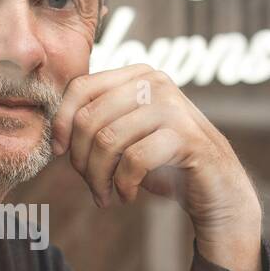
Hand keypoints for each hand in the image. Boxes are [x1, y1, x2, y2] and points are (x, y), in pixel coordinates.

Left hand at [51, 64, 262, 270]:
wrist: (214, 186)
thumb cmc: (163, 162)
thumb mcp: (126, 135)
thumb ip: (97, 122)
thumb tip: (55, 133)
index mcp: (136, 75)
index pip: (80, 87)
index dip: (62, 122)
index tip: (60, 152)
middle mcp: (155, 82)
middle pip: (89, 118)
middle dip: (81, 160)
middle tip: (91, 185)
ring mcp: (173, 106)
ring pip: (107, 140)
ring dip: (99, 178)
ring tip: (105, 195)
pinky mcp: (186, 136)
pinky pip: (133, 160)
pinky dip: (123, 185)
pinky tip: (126, 195)